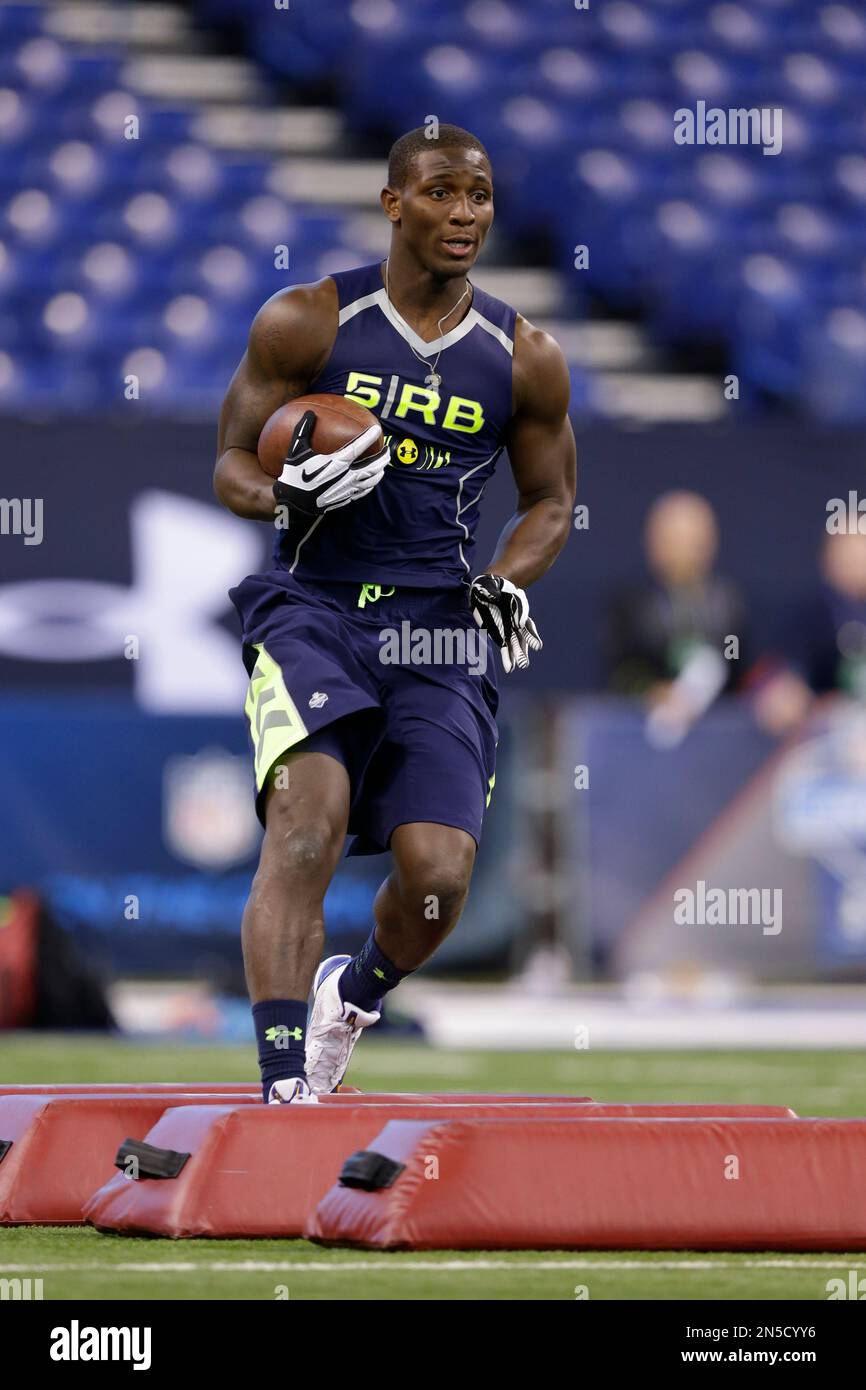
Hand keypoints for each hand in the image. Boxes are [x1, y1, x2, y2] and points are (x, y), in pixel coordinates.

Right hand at [273, 410, 388, 514]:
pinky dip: (370, 485)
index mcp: (336, 463)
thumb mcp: (296, 451)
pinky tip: (371, 482)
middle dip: (382, 458)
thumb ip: (303, 430)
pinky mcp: (344, 499)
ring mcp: (347, 489)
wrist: (294, 503)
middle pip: (371, 467)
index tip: (377, 429)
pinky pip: (362, 492)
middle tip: (387, 450)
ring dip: (379, 472)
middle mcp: (345, 477)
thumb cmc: (294, 475)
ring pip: (370, 480)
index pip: (358, 448)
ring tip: (383, 466)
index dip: (368, 437)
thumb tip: (309, 412)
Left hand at [470, 573, 541, 673]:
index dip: (531, 635)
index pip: (526, 624)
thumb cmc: (492, 587)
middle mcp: (515, 622)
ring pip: (516, 644)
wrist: (487, 588)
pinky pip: (506, 647)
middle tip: (524, 663)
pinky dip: (508, 657)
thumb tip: (494, 597)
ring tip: (521, 666)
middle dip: (522, 650)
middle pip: (522, 638)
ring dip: (518, 655)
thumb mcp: (492, 587)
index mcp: (517, 610)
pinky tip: (509, 668)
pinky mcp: (500, 634)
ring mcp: (508, 629)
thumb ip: (492, 592)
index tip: (535, 644)